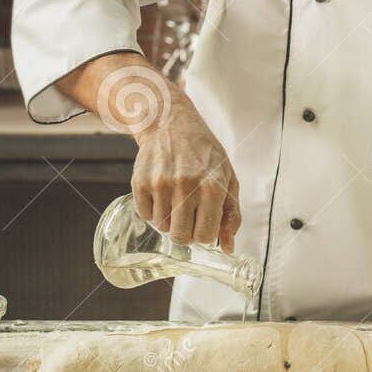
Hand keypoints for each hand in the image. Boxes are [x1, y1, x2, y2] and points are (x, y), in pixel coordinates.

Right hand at [129, 87, 240, 250]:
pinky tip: (161, 192)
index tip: (203, 223)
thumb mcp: (227, 177)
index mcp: (212, 186)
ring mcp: (160, 183)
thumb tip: (227, 249)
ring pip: (162, 227)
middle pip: (181, 237)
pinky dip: (153, 210)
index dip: (204, 235)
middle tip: (188, 215)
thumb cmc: (204, 153)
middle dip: (186, 232)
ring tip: (175, 197)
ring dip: (169, 219)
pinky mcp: (140, 181)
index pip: (205, 236)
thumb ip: (231, 214)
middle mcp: (186, 185)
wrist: (170, 122)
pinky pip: (145, 215)